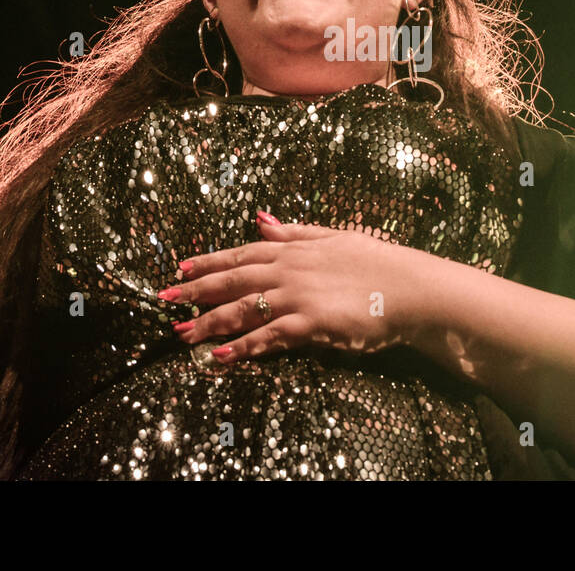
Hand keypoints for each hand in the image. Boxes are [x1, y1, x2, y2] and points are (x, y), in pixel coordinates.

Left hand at [160, 213, 432, 362]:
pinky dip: (242, 347)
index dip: (209, 261)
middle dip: (194, 291)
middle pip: (232, 279)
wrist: (411, 287)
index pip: (242, 252)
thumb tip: (262, 218)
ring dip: (209, 322)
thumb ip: (295, 231)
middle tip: (163, 300)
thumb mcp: (334, 237)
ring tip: (181, 333)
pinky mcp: (311, 324)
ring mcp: (298, 296)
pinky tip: (220, 356)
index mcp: (295, 248)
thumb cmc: (378, 263)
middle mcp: (290, 270)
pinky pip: (269, 337)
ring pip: (243, 309)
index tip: (180, 268)